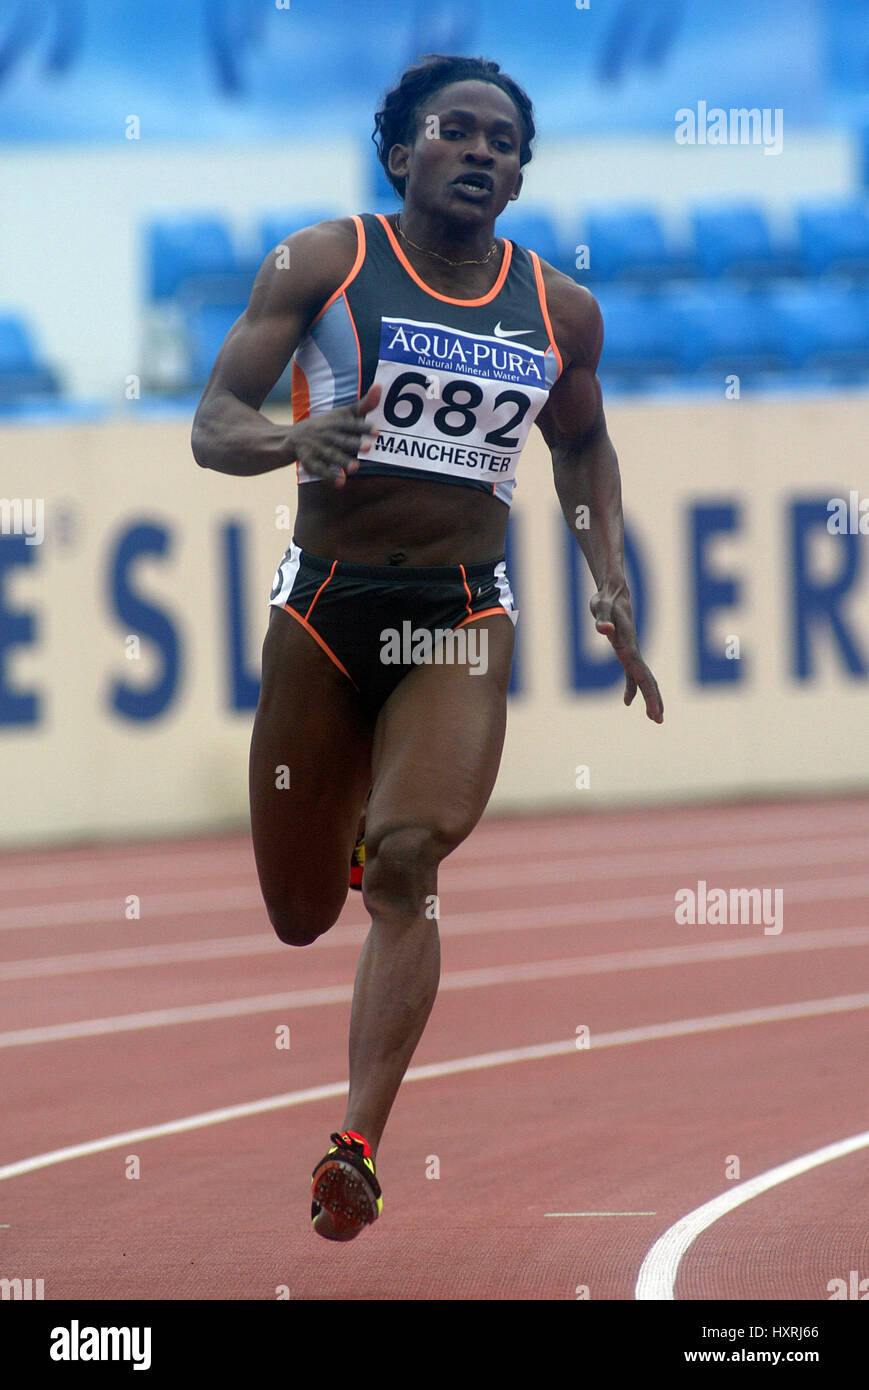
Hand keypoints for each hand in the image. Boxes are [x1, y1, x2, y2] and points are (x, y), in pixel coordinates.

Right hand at [288, 383, 381, 486]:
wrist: (292, 437)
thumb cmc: (327, 425)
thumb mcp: (343, 414)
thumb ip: (364, 404)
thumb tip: (380, 386)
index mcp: (336, 422)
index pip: (351, 425)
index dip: (364, 428)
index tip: (377, 431)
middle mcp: (327, 435)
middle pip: (342, 440)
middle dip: (354, 444)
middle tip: (369, 448)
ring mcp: (317, 448)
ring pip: (331, 455)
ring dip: (343, 461)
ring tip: (356, 468)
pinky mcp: (309, 461)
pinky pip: (319, 470)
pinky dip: (329, 477)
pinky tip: (341, 484)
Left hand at [590, 578, 663, 722]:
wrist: (614, 590)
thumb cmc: (606, 599)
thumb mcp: (600, 607)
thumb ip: (601, 619)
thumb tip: (605, 630)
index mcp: (628, 646)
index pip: (641, 675)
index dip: (648, 693)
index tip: (654, 711)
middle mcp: (632, 651)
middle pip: (647, 680)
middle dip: (654, 701)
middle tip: (658, 720)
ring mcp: (630, 651)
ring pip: (643, 679)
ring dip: (649, 697)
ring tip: (653, 717)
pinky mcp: (625, 650)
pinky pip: (631, 674)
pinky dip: (631, 688)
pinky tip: (627, 702)